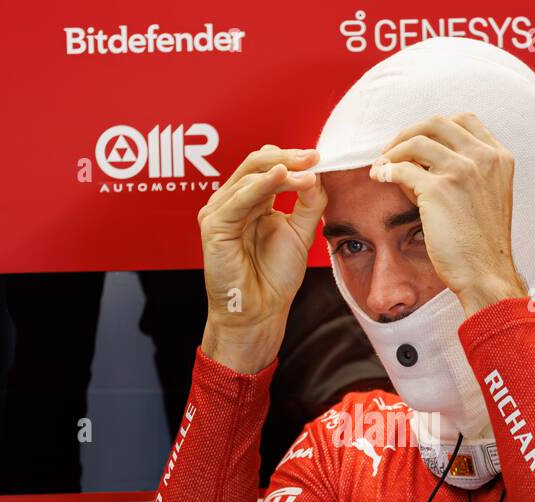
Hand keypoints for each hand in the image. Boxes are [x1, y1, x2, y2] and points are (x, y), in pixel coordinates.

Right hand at [198, 145, 326, 372]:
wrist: (260, 312)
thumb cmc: (275, 278)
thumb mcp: (300, 233)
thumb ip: (308, 203)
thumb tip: (316, 172)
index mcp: (251, 201)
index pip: (268, 167)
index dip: (293, 158)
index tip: (321, 157)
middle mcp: (233, 202)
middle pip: (256, 164)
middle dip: (288, 157)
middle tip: (314, 156)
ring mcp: (219, 212)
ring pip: (248, 176)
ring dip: (281, 170)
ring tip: (308, 171)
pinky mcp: (213, 226)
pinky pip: (238, 198)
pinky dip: (260, 185)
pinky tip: (281, 176)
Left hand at [371, 113, 527, 315]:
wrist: (485, 273)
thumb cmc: (481, 243)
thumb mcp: (486, 196)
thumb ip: (465, 172)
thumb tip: (419, 160)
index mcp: (499, 157)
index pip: (465, 120)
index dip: (435, 127)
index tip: (417, 141)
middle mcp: (483, 157)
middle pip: (436, 123)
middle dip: (408, 132)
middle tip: (390, 149)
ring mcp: (462, 171)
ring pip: (416, 142)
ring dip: (393, 151)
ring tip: (382, 166)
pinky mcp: (438, 189)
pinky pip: (402, 169)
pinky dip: (386, 170)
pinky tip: (380, 178)